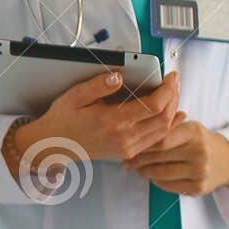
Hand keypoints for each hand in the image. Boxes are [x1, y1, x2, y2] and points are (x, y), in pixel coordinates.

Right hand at [10, 71, 180, 174]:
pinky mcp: (128, 152)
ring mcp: (128, 147)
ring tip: (172, 94)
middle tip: (173, 82)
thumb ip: (97, 86)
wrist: (55, 145)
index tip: (170, 77)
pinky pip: (156, 140)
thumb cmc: (63, 120)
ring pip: (163, 130)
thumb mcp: (74, 97)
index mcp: (112, 121)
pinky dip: (167, 125)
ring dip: (172, 111)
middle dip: (174, 97)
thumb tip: (118, 76)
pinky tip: (170, 115)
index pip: (153, 106)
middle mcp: (124, 137)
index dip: (167, 90)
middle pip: (164, 118)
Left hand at [124, 116, 228, 195]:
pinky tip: (152, 176)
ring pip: (161, 173)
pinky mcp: (199, 187)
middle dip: (138, 159)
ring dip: (144, 171)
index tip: (128, 147)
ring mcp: (201, 171)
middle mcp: (199, 151)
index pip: (160, 139)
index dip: (142, 144)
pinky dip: (156, 181)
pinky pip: (169, 186)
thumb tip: (133, 136)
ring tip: (136, 168)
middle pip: (158, 157)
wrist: (228, 160)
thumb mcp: (187, 127)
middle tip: (126, 161)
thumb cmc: (199, 141)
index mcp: (194, 132)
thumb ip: (165, 129)